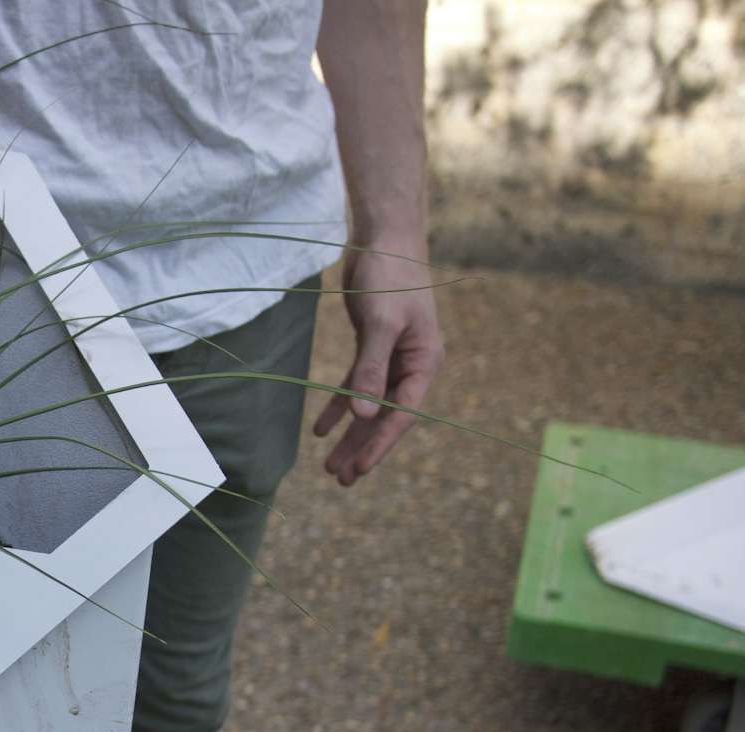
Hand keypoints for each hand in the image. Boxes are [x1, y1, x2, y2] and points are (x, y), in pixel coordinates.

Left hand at [312, 241, 445, 485]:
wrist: (384, 238)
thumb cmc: (390, 275)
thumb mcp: (380, 323)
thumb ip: (371, 368)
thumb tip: (364, 415)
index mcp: (423, 362)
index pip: (402, 415)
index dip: (380, 444)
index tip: (359, 469)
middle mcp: (411, 365)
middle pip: (385, 417)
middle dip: (364, 448)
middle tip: (341, 480)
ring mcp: (392, 357)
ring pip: (369, 406)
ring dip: (350, 435)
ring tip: (329, 466)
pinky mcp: (372, 347)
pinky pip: (356, 386)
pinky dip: (339, 407)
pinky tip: (320, 429)